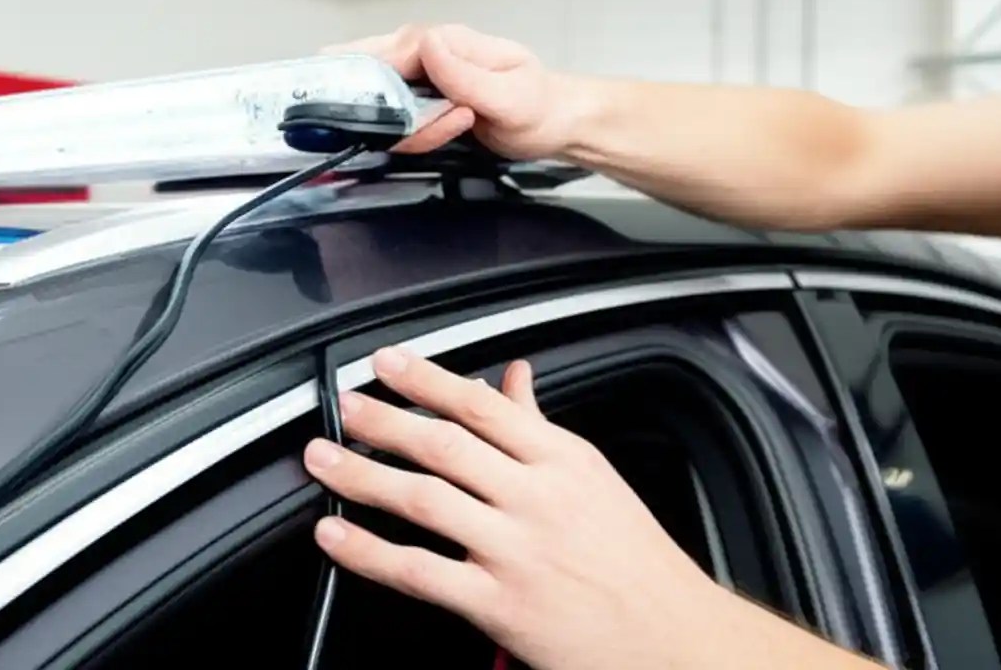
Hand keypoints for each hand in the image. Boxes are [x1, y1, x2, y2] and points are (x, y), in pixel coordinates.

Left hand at [303, 346, 887, 669]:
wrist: (677, 639)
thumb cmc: (637, 562)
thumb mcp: (595, 480)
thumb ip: (541, 427)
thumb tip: (512, 379)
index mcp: (563, 461)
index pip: (484, 405)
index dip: (427, 378)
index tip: (386, 362)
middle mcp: (537, 500)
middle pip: (445, 445)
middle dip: (382, 420)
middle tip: (343, 406)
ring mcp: (517, 552)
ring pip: (424, 500)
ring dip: (362, 475)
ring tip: (323, 459)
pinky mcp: (499, 605)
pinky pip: (419, 572)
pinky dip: (369, 552)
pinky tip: (336, 536)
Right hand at [321, 24, 579, 159]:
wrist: (554, 125)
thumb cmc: (538, 109)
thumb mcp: (507, 97)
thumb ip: (464, 75)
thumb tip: (425, 44)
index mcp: (449, 40)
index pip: (392, 54)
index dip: (392, 90)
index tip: (417, 118)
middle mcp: (428, 53)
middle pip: (379, 78)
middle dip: (397, 115)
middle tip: (436, 130)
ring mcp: (422, 77)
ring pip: (386, 105)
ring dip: (414, 129)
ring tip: (459, 127)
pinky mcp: (422, 100)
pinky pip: (399, 120)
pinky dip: (418, 135)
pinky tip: (450, 133)